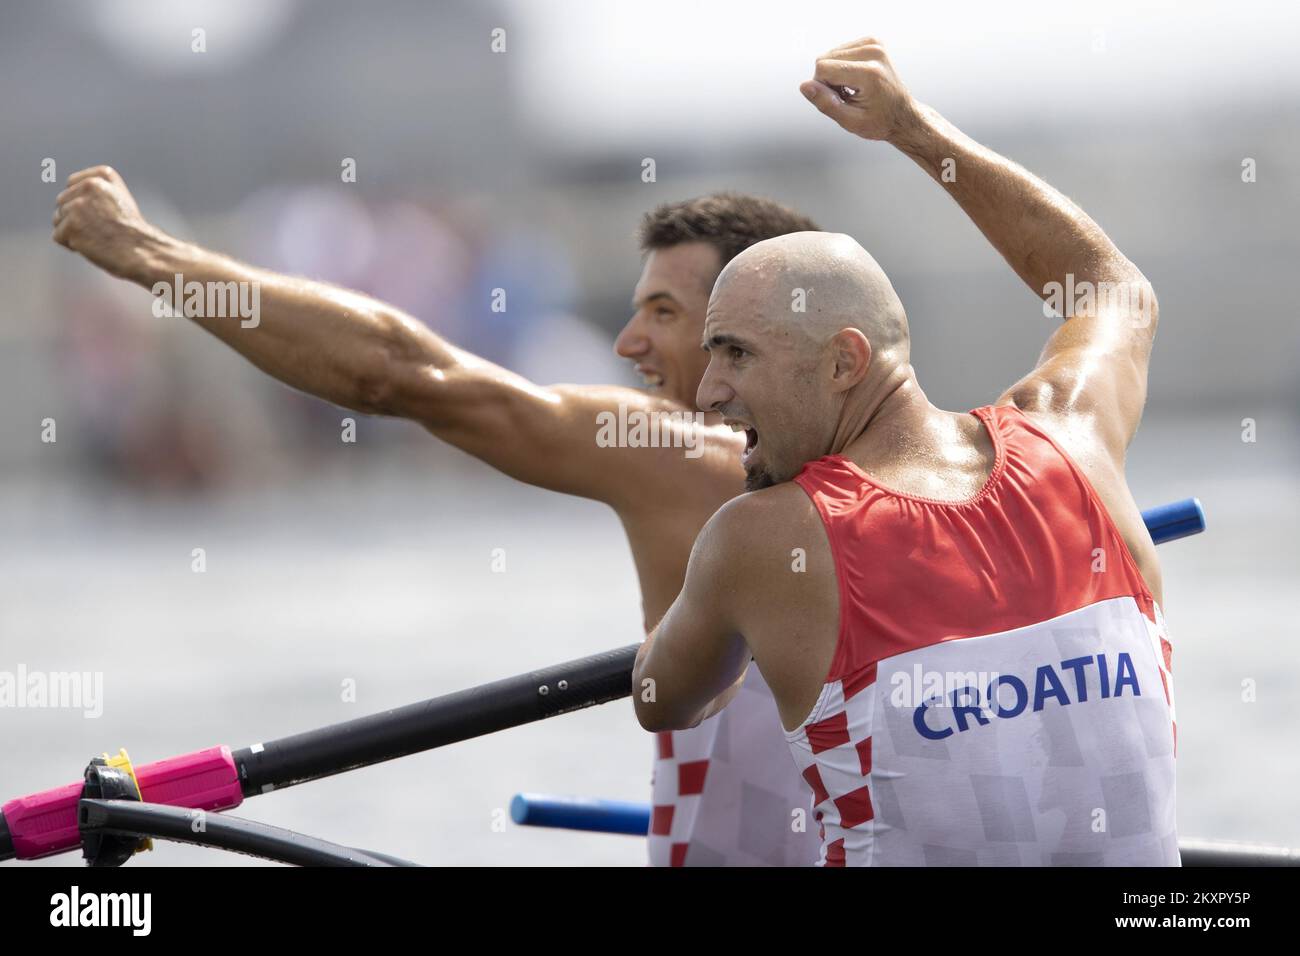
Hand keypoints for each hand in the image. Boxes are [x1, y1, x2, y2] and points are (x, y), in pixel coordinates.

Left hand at [53, 166, 161, 279]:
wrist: (142, 251)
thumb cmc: (131, 231)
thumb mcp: (119, 198)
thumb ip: (94, 190)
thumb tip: (65, 198)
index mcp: (102, 176)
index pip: (71, 184)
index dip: (82, 203)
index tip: (103, 214)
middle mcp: (89, 186)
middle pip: (62, 202)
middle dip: (75, 218)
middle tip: (101, 229)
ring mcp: (79, 206)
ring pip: (58, 219)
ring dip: (72, 232)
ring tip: (97, 237)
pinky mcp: (72, 225)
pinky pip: (58, 236)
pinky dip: (71, 245)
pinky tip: (91, 246)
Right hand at [800, 38, 917, 142]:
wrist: (902, 115)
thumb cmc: (880, 121)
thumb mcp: (849, 121)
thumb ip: (825, 103)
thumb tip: (805, 86)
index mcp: (869, 72)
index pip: (823, 68)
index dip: (822, 88)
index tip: (838, 100)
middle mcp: (873, 52)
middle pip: (824, 59)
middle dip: (828, 80)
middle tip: (846, 96)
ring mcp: (874, 44)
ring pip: (830, 54)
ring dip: (835, 73)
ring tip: (852, 89)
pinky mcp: (872, 41)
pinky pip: (840, 50)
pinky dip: (842, 66)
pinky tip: (854, 79)